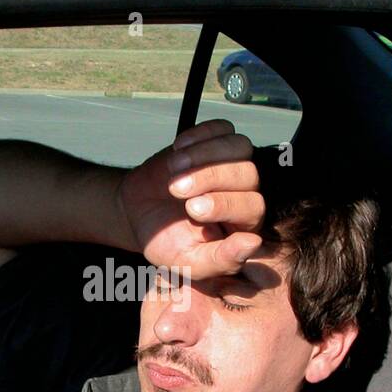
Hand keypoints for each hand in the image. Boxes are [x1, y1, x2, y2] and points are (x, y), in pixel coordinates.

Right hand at [117, 120, 265, 278]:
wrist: (138, 213)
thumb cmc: (166, 241)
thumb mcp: (187, 263)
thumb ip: (220, 261)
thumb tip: (252, 243)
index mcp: (243, 224)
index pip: (253, 208)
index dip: (225, 205)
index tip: (192, 210)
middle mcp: (244, 192)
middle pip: (248, 174)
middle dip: (211, 179)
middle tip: (177, 190)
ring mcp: (232, 163)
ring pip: (240, 147)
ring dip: (206, 155)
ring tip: (174, 167)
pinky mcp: (215, 142)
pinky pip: (222, 128)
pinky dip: (201, 135)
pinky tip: (177, 149)